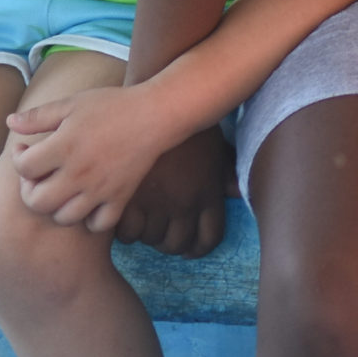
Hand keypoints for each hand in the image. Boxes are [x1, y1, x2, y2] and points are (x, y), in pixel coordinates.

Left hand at [8, 84, 184, 234]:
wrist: (158, 113)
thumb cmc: (114, 105)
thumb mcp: (73, 103)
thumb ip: (38, 116)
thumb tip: (9, 123)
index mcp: (64, 146)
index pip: (23, 168)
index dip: (18, 157)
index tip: (27, 147)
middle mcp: (80, 172)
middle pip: (37, 202)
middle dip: (31, 190)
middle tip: (40, 176)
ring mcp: (101, 188)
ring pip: (64, 217)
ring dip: (58, 206)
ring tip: (62, 190)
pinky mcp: (121, 196)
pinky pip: (99, 224)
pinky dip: (91, 219)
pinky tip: (89, 201)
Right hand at [109, 126, 232, 255]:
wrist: (153, 107)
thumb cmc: (184, 126)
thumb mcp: (212, 148)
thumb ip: (224, 171)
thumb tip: (234, 190)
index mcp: (208, 192)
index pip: (210, 237)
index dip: (199, 248)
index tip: (188, 250)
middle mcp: (185, 203)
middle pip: (177, 244)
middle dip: (168, 243)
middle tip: (159, 233)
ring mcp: (156, 203)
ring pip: (149, 239)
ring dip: (145, 235)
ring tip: (141, 222)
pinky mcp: (126, 200)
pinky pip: (125, 233)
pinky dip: (124, 231)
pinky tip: (123, 218)